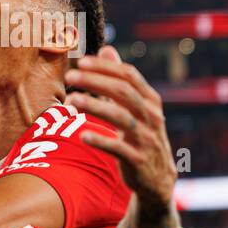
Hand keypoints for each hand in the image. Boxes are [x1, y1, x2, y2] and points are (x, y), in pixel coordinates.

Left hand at [66, 45, 176, 209]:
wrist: (157, 178)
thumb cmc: (140, 136)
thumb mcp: (134, 107)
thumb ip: (119, 80)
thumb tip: (106, 48)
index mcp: (150, 100)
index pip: (129, 76)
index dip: (105, 67)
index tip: (80, 61)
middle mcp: (151, 116)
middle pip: (124, 92)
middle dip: (96, 82)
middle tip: (70, 76)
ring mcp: (146, 138)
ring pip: (121, 117)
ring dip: (94, 106)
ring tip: (70, 100)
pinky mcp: (138, 159)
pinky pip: (119, 148)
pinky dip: (101, 140)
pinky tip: (82, 135)